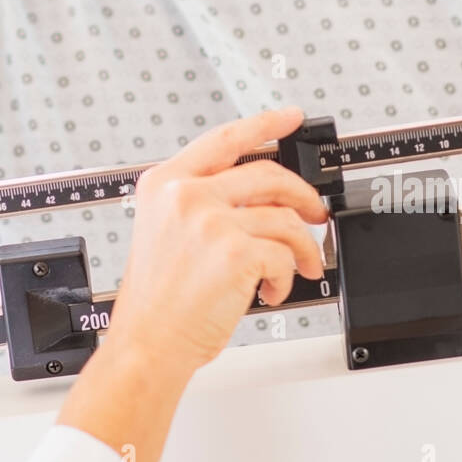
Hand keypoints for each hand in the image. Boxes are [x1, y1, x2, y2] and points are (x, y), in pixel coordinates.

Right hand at [104, 107, 327, 378]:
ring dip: (301, 247)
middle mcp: (187, 195)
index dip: (264, 124)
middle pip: (268, 174)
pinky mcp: (236, 252)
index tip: (290, 117)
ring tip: (296, 267)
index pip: (224, 139)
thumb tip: (257, 196)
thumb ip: (199, 202)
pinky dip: (286, 277)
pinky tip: (271, 290)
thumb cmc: (156, 300)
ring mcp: (211, 221)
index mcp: (165, 184)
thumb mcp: (162, 231)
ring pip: (285, 218)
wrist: (146, 344)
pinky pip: (284, 255)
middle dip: (302, 196)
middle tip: (314, 213)